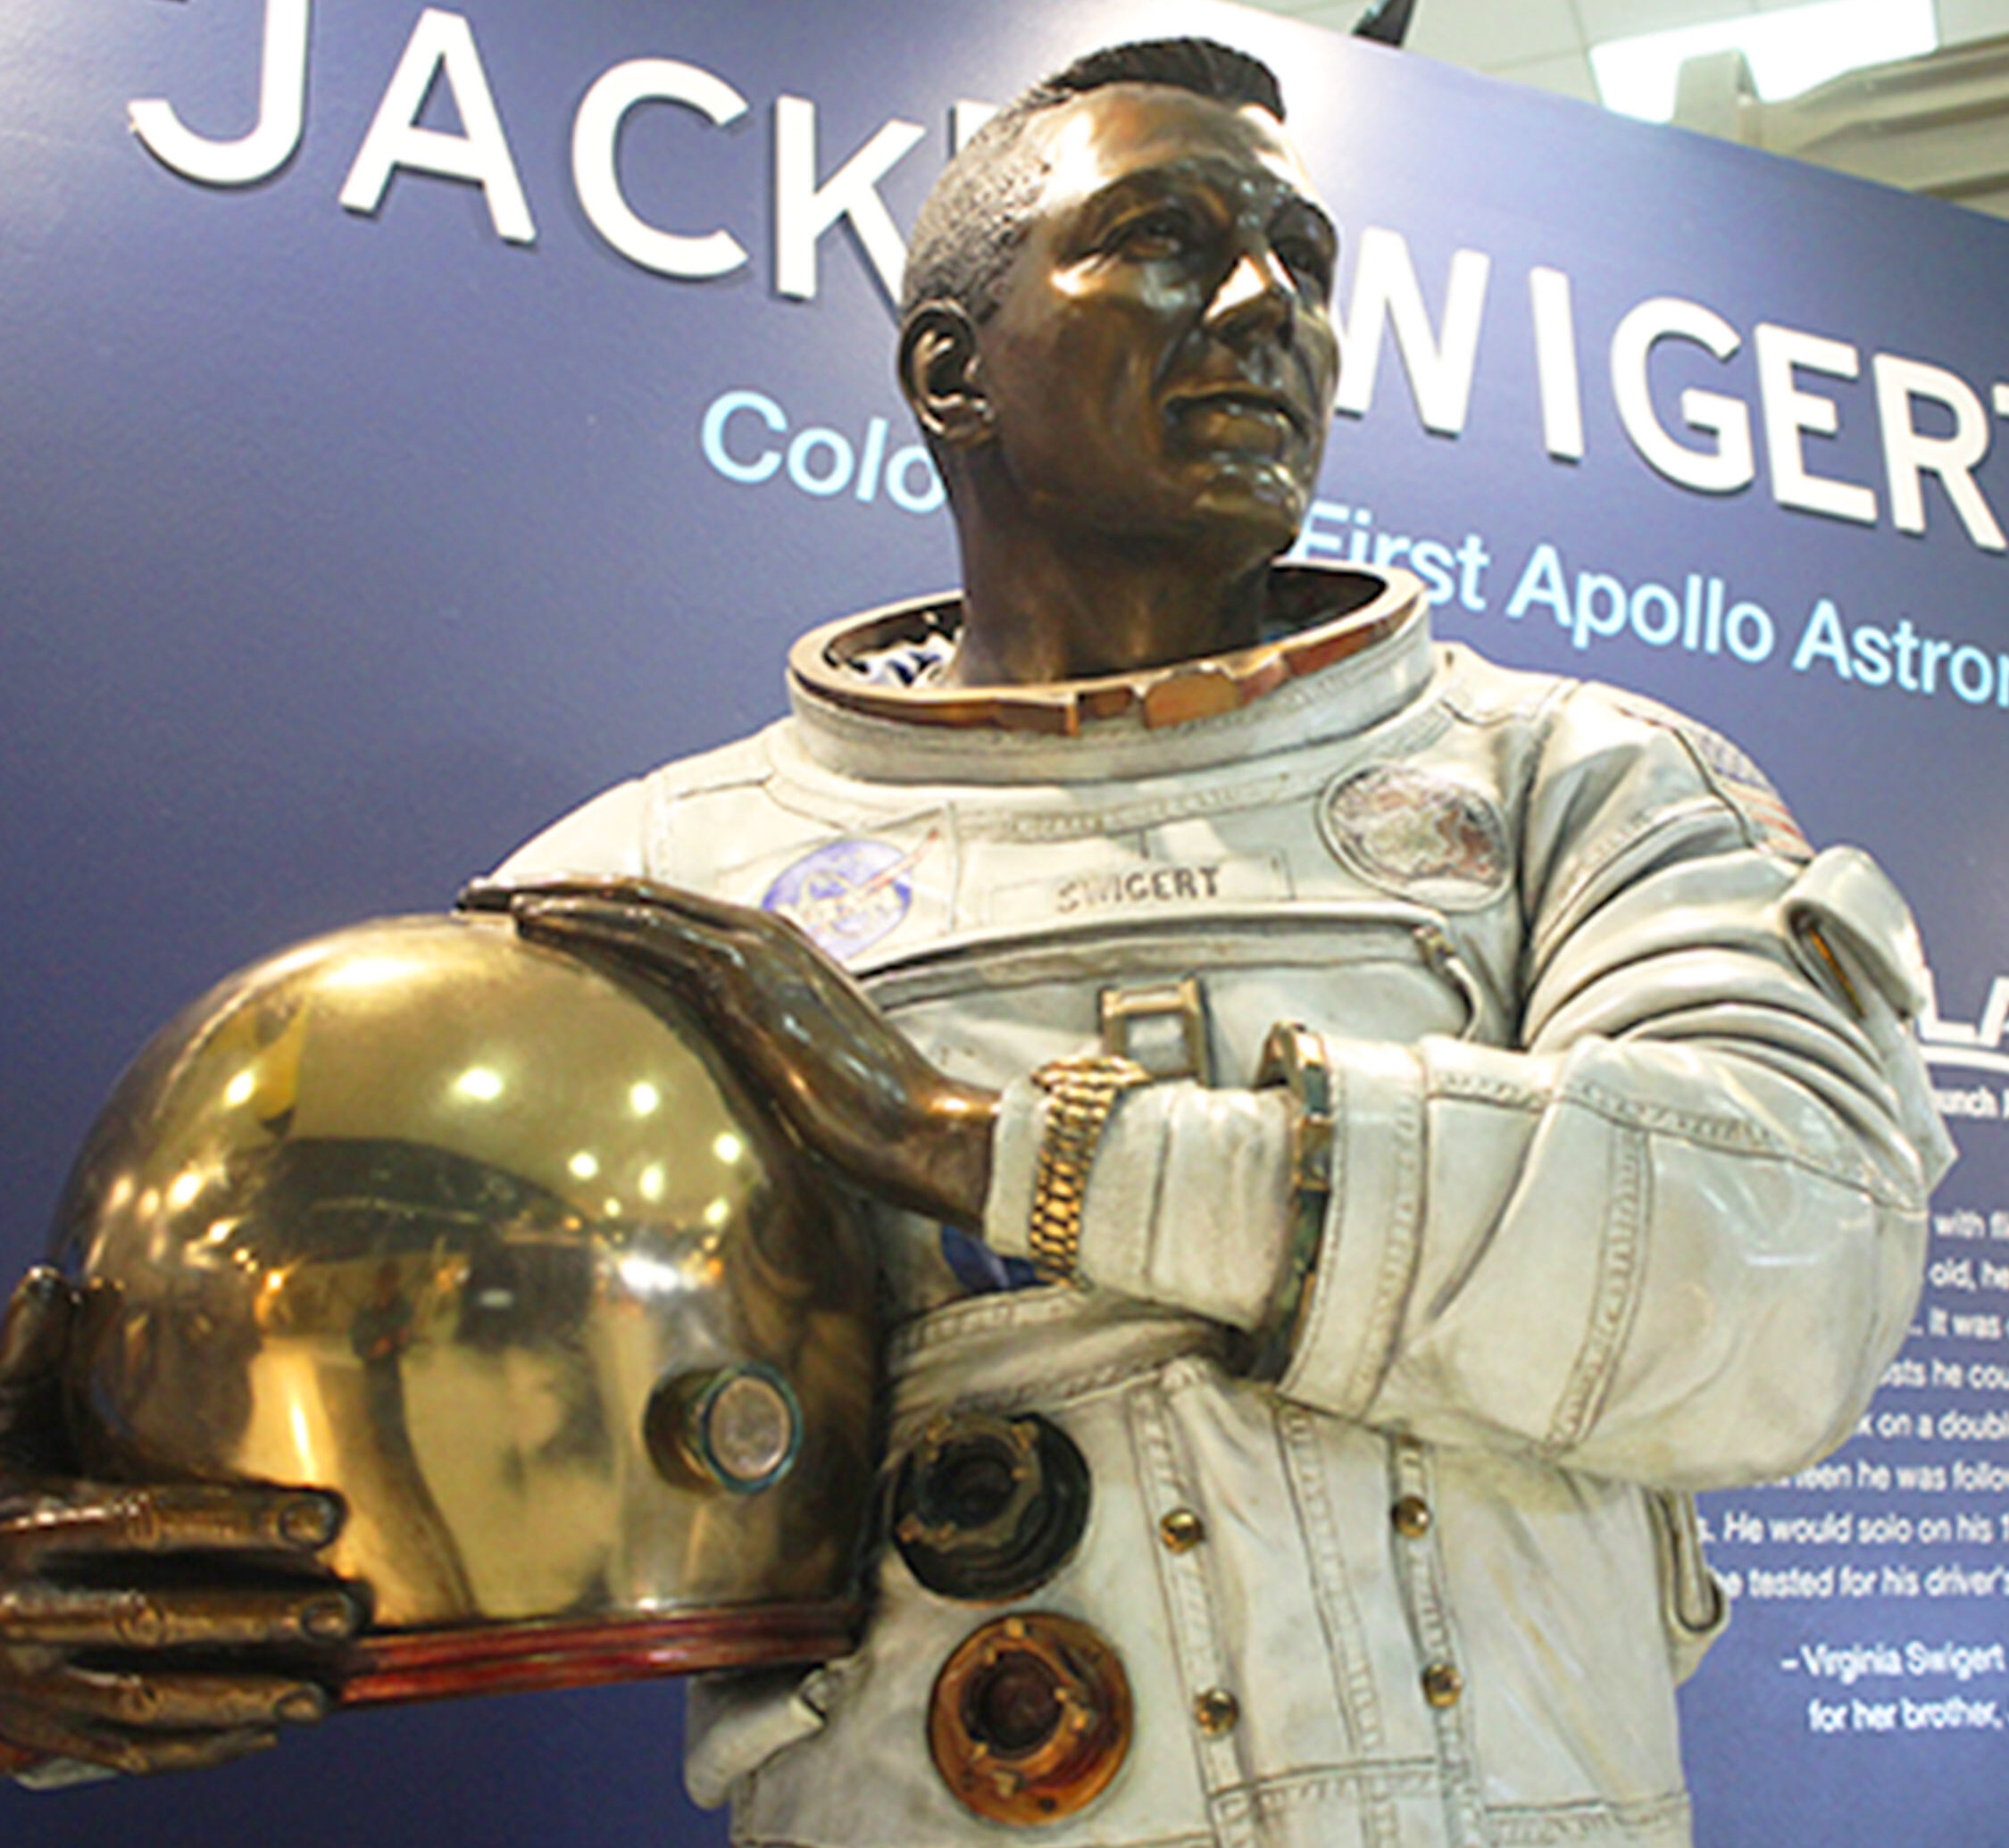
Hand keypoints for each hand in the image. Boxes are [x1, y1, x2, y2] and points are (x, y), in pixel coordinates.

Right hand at [0, 1270, 361, 1780]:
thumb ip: (26, 1362)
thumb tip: (54, 1281)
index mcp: (28, 1525)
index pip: (149, 1522)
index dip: (238, 1521)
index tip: (326, 1517)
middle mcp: (25, 1609)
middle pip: (155, 1617)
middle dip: (254, 1618)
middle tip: (342, 1612)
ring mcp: (30, 1683)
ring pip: (145, 1698)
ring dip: (238, 1696)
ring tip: (323, 1691)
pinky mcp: (38, 1735)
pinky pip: (125, 1749)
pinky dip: (197, 1746)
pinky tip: (266, 1729)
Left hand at [465, 877, 997, 1227]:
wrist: (916, 1131)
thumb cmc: (871, 1123)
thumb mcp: (802, 1079)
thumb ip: (758, 1063)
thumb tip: (721, 1099)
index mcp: (774, 957)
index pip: (667, 920)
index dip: (598, 910)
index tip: (538, 917)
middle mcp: (759, 938)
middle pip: (636, 898)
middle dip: (556, 889)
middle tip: (487, 895)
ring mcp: (750, 952)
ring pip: (629, 904)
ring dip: (551, 896)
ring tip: (485, 899)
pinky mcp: (738, 980)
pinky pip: (642, 938)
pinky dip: (582, 922)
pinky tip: (528, 924)